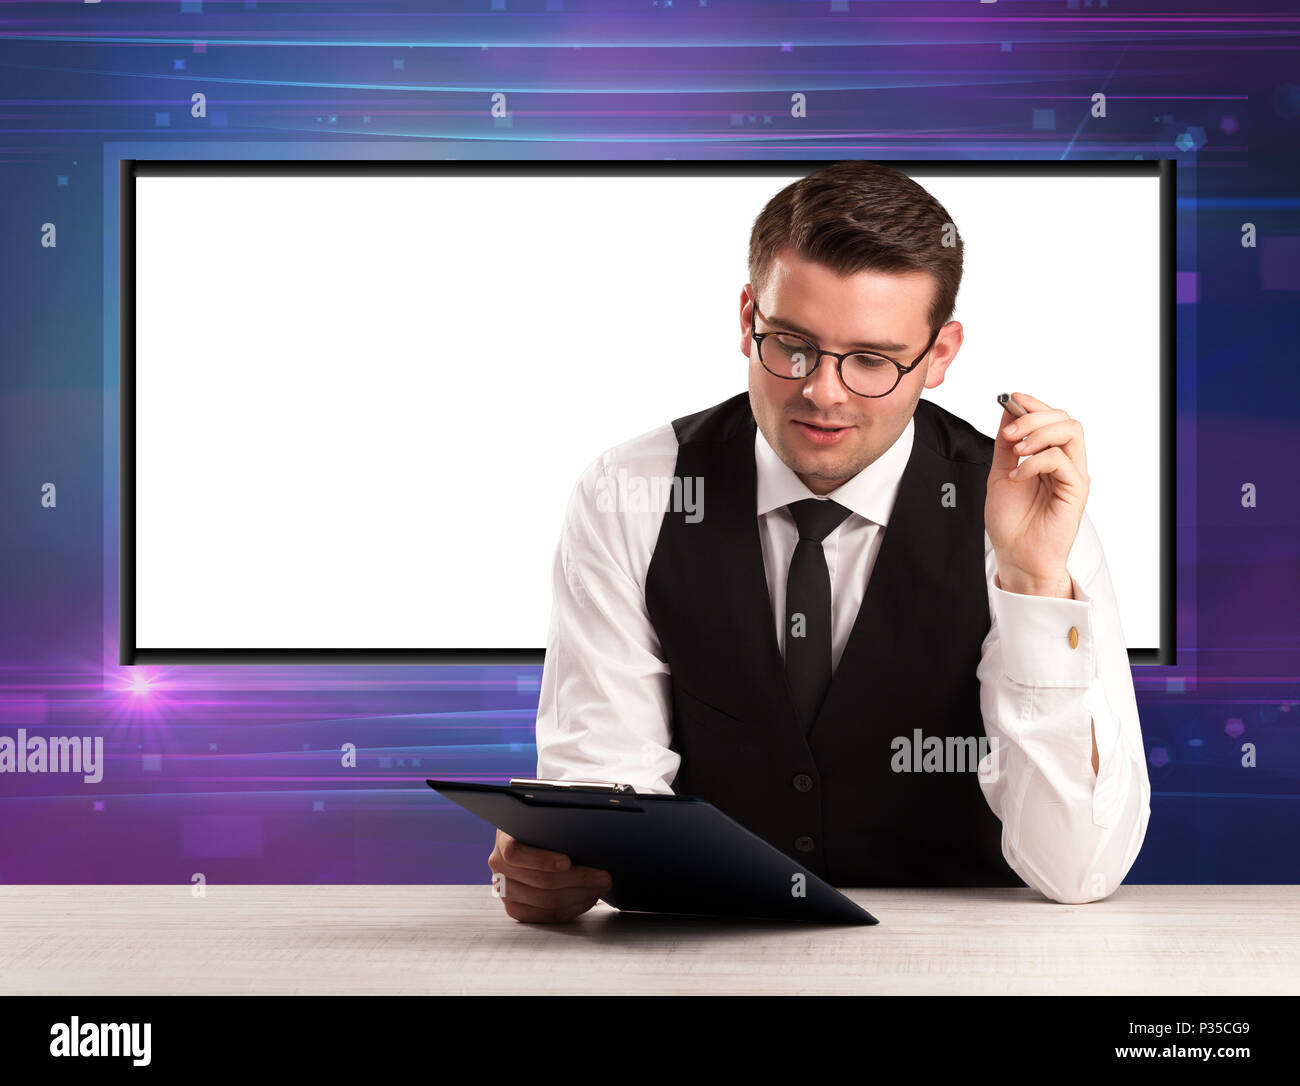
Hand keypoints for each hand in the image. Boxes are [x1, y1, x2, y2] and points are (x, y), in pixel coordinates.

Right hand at [487, 828, 613, 922]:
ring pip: (546, 901)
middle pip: (539, 881)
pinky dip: (570, 909)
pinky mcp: (516, 907)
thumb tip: (587, 827)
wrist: (537, 839)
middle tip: (604, 877)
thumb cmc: (548, 825)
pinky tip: (587, 899)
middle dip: (578, 879)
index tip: (568, 862)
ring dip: (580, 895)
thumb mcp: (550, 816)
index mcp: (503, 838)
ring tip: (600, 887)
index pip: (515, 853)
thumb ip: (559, 822)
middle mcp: (499, 865)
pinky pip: (545, 916)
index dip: (543, 860)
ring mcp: (505, 889)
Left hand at [986, 391, 1088, 596]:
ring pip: (1071, 432)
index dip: (1034, 404)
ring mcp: (1073, 476)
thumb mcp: (1000, 473)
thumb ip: (1006, 444)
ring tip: (1016, 450)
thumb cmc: (1011, 520)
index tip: (1012, 398)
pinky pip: (1061, 461)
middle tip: (1010, 432)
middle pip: (1065, 419)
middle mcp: (1065, 463)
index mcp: (1049, 456)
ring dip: (1039, 433)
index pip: (1052, 418)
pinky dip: (1035, 462)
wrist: (1015, 554)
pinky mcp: (1075, 491)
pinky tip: (1018, 475)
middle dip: (1034, 417)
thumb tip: (1007, 411)